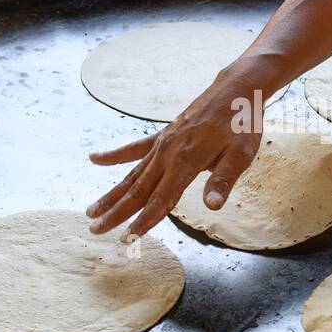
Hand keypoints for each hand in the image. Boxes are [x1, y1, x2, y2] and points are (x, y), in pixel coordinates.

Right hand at [86, 71, 266, 238]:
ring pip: (132, 174)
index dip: (143, 221)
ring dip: (111, 194)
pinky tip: (95, 159)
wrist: (235, 90)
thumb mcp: (241, 155)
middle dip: (116, 213)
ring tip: (90, 211)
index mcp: (186, 161)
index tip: (126, 240)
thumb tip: (212, 206)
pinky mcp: (163, 135)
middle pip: (138, 190)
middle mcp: (168, 154)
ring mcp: (162, 144)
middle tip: (94, 231)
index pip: (161, 199)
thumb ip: (223, 180)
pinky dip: (114, 155)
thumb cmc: (242, 125)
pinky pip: (134, 148)